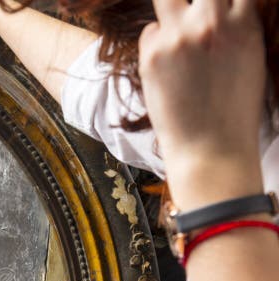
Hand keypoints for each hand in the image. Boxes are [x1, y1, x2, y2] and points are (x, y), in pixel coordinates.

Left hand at [138, 0, 266, 202]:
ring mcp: (177, 37)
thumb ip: (237, 27)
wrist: (210, 146)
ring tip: (177, 35)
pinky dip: (155, 41)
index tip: (216, 8)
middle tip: (192, 18)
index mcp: (243, 22)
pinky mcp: (151, 55)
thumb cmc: (234, 110)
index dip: (223, 0)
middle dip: (197, 1)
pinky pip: (149, 31)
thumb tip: (224, 11)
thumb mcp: (250, 58)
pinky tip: (165, 64)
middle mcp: (209, 22)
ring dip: (172, 9)